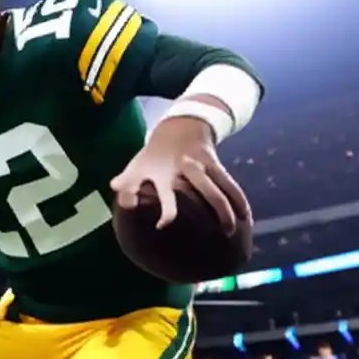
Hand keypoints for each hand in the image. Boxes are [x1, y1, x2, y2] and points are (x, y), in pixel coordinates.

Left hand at [110, 111, 250, 233]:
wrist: (180, 125)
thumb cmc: (153, 155)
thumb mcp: (137, 165)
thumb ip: (126, 181)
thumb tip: (113, 187)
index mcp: (159, 172)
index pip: (157, 189)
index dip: (159, 205)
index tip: (162, 225)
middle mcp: (181, 168)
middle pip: (198, 189)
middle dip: (211, 210)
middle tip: (211, 233)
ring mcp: (200, 165)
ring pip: (217, 189)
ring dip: (226, 209)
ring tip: (230, 232)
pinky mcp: (214, 164)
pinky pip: (229, 183)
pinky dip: (238, 199)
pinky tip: (245, 217)